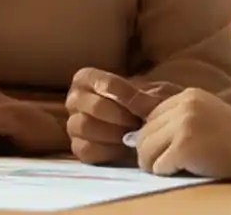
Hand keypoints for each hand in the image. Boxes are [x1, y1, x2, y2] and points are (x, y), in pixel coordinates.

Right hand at [65, 68, 181, 164]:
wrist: (156, 127)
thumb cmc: (150, 104)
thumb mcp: (154, 95)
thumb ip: (142, 97)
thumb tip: (133, 103)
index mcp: (87, 79)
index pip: (100, 81)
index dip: (121, 93)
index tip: (138, 105)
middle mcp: (75, 99)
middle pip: (93, 106)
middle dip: (119, 117)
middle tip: (137, 123)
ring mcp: (74, 124)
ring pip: (84, 127)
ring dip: (112, 134)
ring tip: (130, 136)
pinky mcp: (79, 147)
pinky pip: (84, 150)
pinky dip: (105, 151)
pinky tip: (121, 149)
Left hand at [136, 88, 230, 178]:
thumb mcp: (206, 113)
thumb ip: (179, 118)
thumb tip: (138, 137)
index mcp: (186, 96)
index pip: (151, 116)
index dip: (154, 136)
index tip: (163, 149)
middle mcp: (182, 107)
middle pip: (144, 132)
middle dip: (149, 152)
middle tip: (161, 164)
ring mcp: (182, 126)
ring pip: (145, 149)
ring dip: (153, 164)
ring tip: (168, 169)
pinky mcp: (183, 148)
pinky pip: (158, 166)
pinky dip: (165, 173)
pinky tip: (182, 171)